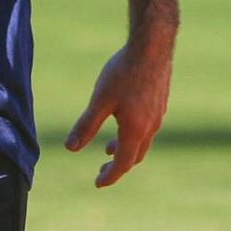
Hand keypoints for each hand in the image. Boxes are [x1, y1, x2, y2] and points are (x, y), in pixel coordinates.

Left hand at [65, 38, 173, 187]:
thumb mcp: (100, 99)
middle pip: (134, 156)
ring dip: (125, 148)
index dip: (110, 176)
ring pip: (142, 142)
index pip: (122, 163)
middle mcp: (151, 127)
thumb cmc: (124, 72)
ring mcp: (158, 115)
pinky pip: (148, 128)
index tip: (97, 183)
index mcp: (135, 130)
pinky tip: (124, 121)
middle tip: (102, 169)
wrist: (152, 47)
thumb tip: (70, 148)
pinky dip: (134, 134)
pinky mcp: (160, 102)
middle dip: (117, 165)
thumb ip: (87, 125)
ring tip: (108, 146)